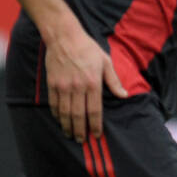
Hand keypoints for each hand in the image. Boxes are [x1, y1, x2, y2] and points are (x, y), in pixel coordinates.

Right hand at [44, 23, 127, 141]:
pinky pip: (54, 103)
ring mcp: (63, 86)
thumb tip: (124, 95)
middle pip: (78, 115)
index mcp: (93, 83)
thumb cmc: (87, 48)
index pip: (94, 110)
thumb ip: (114, 81)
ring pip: (65, 112)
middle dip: (80, 130)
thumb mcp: (105, 61)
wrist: (64, 36)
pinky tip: (59, 120)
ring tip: (70, 134)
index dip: (95, 125)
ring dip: (67, 126)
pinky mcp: (52, 83)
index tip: (96, 135)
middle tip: (81, 140)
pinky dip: (56, 114)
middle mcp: (78, 87)